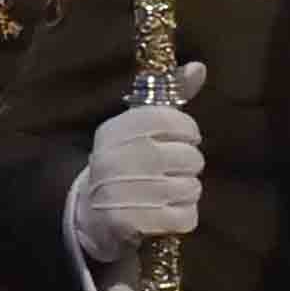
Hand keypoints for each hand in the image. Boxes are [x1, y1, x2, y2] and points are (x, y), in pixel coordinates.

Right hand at [64, 61, 209, 261]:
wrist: (90, 215)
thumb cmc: (124, 163)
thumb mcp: (140, 128)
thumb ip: (171, 95)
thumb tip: (199, 67)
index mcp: (115, 130)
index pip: (171, 121)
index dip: (188, 132)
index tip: (181, 140)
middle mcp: (114, 159)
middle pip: (188, 158)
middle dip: (188, 166)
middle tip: (172, 171)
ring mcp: (120, 193)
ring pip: (190, 188)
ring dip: (187, 193)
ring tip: (168, 193)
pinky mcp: (129, 224)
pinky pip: (184, 217)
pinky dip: (184, 217)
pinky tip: (168, 214)